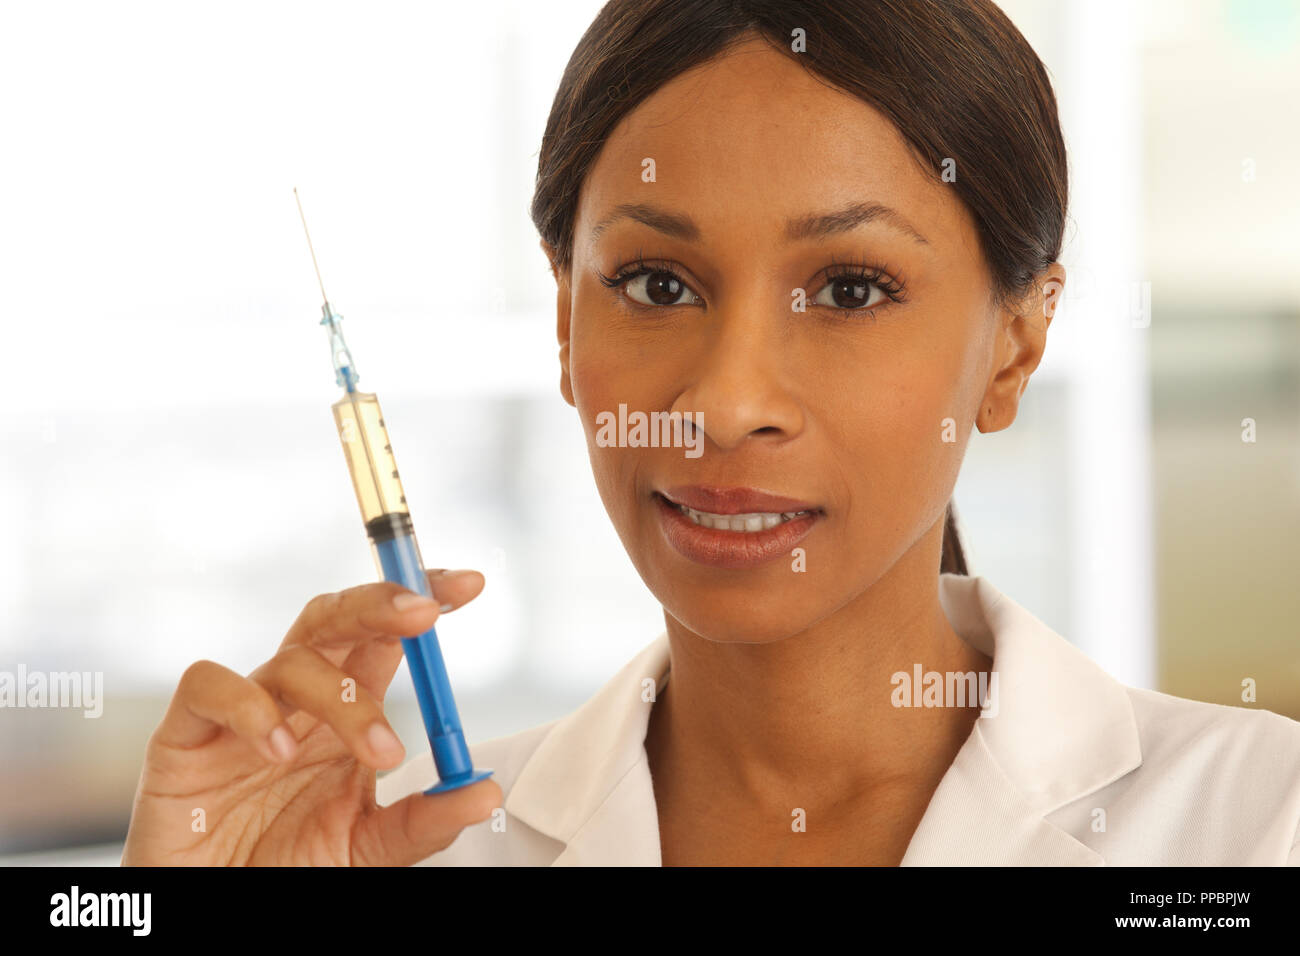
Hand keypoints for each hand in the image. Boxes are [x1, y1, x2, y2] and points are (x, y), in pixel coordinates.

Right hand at [121, 568, 499, 864]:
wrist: (219, 910)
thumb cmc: (289, 870)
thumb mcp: (370, 850)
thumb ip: (423, 822)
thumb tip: (484, 792)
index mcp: (346, 711)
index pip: (385, 636)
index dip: (421, 597)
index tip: (469, 585)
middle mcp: (297, 700)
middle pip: (336, 620)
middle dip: (382, 603)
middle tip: (424, 613)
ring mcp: (242, 713)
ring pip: (292, 658)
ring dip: (344, 698)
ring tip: (379, 754)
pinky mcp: (185, 734)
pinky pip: (210, 686)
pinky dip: (250, 708)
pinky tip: (279, 750)